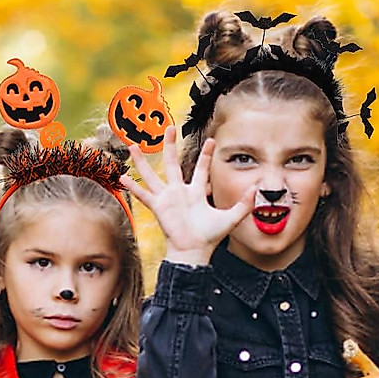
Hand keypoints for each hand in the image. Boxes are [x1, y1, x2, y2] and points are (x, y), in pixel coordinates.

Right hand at [120, 128, 255, 265]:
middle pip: (171, 163)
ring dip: (142, 161)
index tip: (212, 140)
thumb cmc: (210, 237)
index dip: (206, 155)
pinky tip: (121, 176)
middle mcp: (179, 192)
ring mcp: (166, 198)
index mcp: (195, 192)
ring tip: (133, 146)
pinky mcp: (158, 206)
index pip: (200, 168)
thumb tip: (257, 189)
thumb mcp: (232, 218)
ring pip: (152, 174)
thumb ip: (244, 203)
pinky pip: (143, 194)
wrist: (194, 250)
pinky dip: (131, 187)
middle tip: (169, 128)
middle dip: (170, 145)